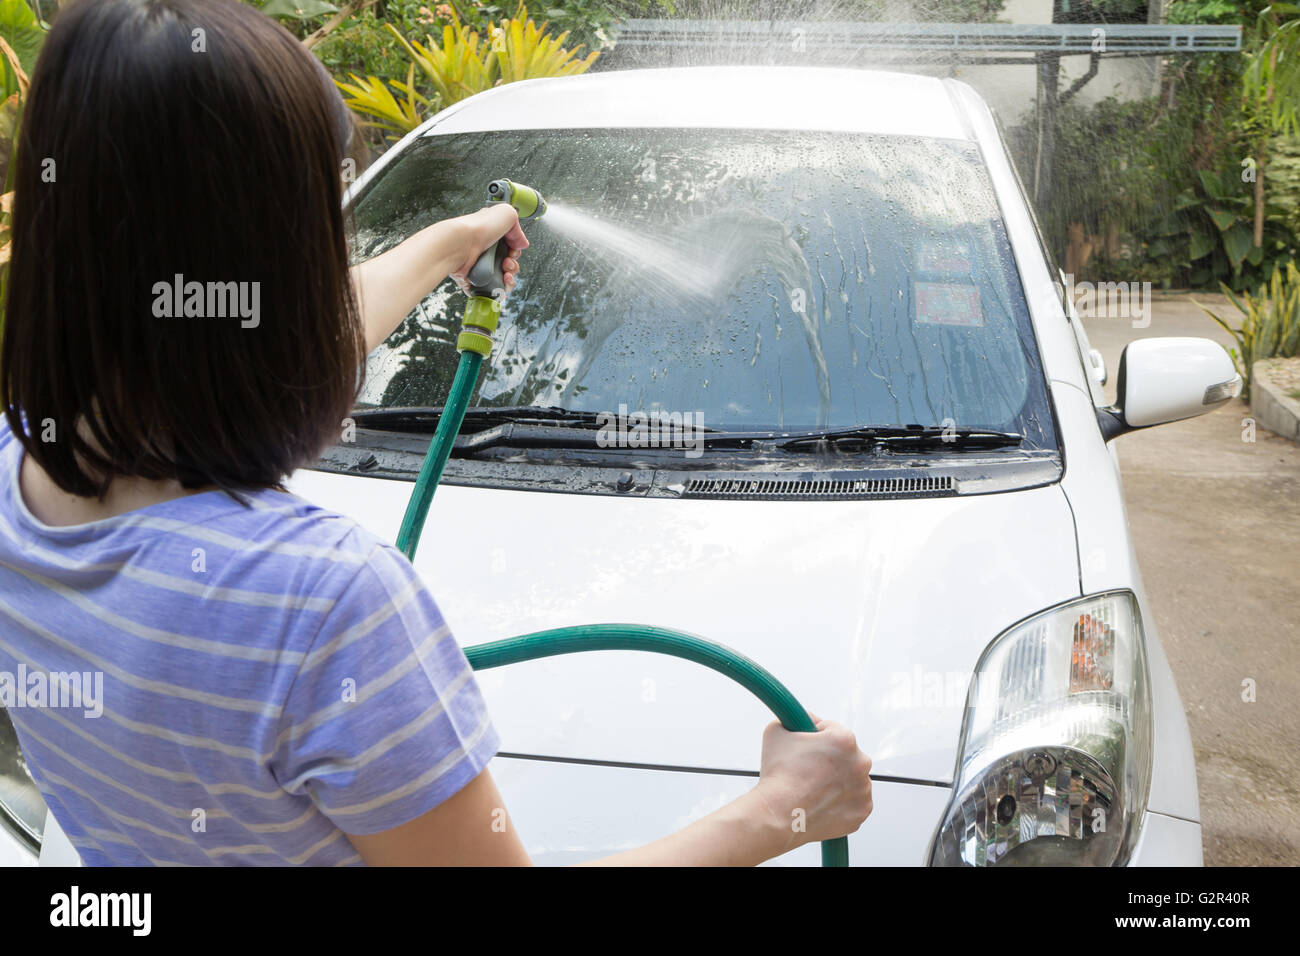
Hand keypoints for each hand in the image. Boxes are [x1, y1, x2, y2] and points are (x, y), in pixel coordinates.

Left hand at [448, 204, 528, 293]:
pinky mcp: (474, 281)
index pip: (510, 247)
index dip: (516, 250)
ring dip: (509, 279)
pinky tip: (501, 287)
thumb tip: (522, 243)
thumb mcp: (506, 214)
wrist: (460, 245)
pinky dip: (499, 292)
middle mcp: (485, 251)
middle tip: (507, 262)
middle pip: (508, 264)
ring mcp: (480, 267)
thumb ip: (518, 227)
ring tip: (505, 274)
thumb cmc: (477, 228)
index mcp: (491, 235)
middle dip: (513, 266)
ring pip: (502, 279)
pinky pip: (490, 291)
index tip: (514, 249)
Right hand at [751, 713, 872, 852]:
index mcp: (844, 739)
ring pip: (851, 778)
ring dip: (836, 780)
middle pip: (845, 754)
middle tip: (806, 769)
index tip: (804, 747)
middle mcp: (861, 762)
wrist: (777, 815)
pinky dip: (841, 801)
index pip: (831, 729)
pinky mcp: (862, 811)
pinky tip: (821, 802)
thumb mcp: (777, 731)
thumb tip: (805, 718)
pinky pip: (853, 801)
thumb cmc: (778, 776)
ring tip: (811, 788)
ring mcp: (863, 789)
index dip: (814, 737)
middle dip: (829, 759)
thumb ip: (793, 717)